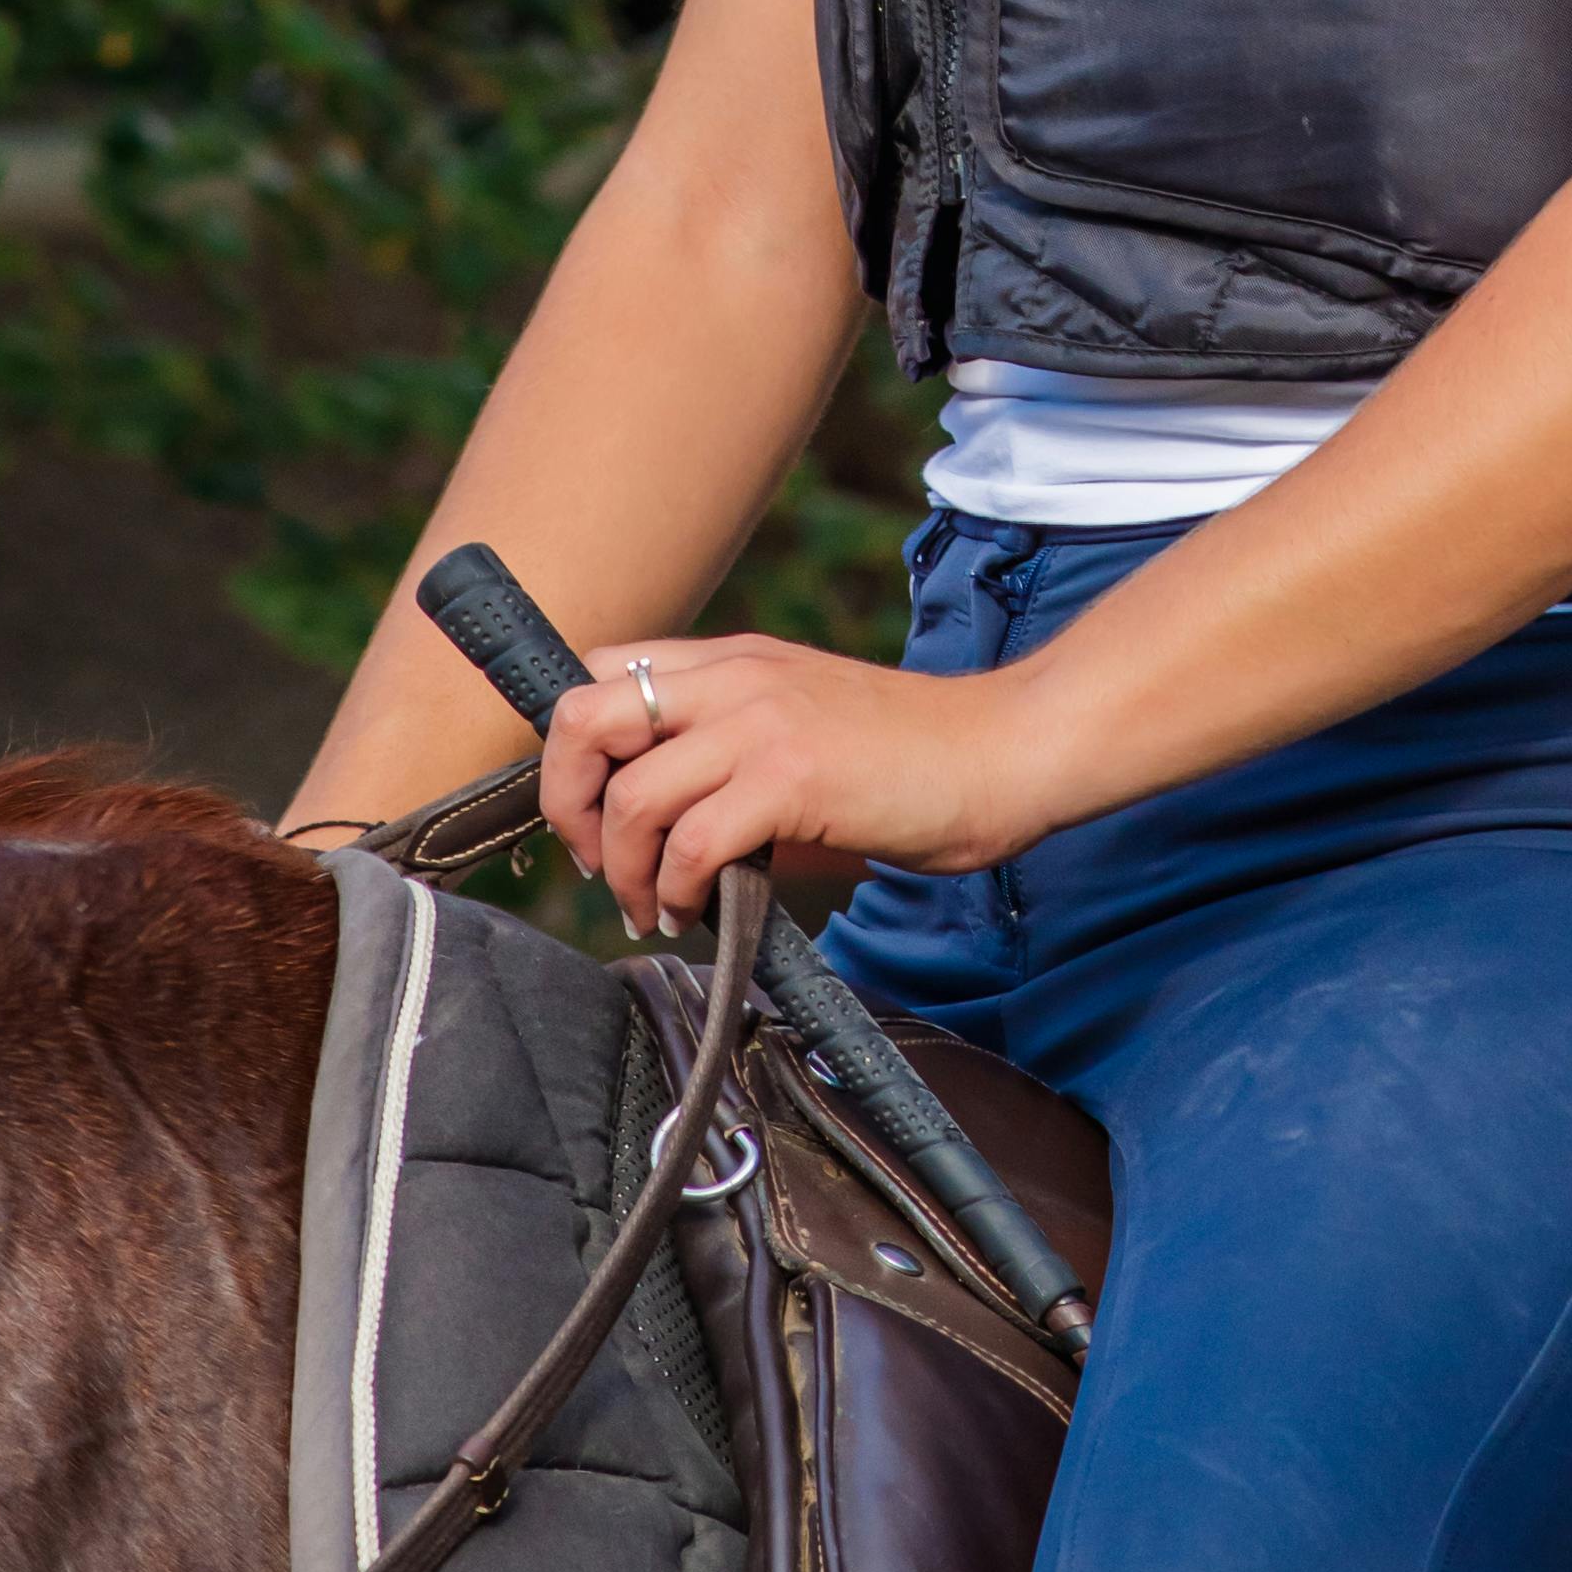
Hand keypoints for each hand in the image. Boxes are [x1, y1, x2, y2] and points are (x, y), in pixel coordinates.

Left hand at [538, 628, 1042, 935]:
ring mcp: (762, 724)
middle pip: (583, 718)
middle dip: (566, 803)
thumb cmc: (918, 756)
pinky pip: (691, 841)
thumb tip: (670, 836)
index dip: (576, 749)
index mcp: (734, 660)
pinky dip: (677, 890)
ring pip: (630, 794)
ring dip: (624, 869)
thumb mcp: (806, 725)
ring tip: (651, 907)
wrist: (1005, 751)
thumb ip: (735, 756)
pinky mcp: (792, 778)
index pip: (600, 672)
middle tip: (598, 862)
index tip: (596, 813)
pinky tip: (698, 911)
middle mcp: (734, 679)